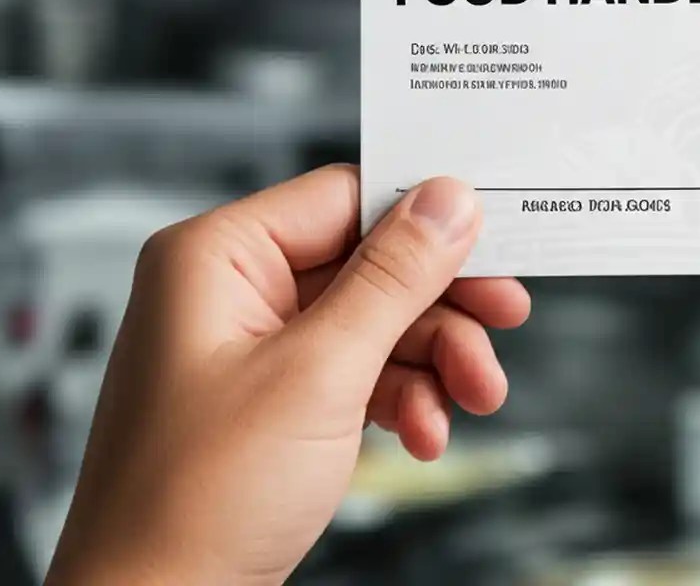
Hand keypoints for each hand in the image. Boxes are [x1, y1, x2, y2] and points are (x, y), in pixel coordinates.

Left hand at [45, 166, 529, 584]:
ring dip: (434, 364)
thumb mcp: (319, 374)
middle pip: (371, 265)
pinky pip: (361, 375)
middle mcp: (233, 293)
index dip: (423, 218)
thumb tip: (448, 201)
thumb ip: (392, 279)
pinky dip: (403, 402)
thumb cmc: (196, 500)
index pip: (343, 198)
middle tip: (504, 323)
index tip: (492, 243)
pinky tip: (424, 437)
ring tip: (474, 400)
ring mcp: (257, 351)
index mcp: (216, 258)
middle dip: (441, 308)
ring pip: (377, 325)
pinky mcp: (279, 401)